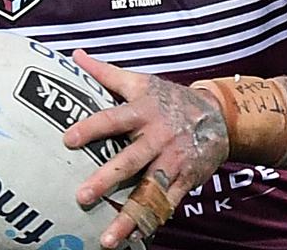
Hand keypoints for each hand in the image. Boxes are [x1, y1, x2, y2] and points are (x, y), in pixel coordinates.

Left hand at [64, 49, 228, 248]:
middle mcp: (157, 137)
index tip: (68, 139)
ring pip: (149, 191)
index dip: (91, 128)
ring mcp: (173, 161)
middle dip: (106, 179)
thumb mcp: (140, 82)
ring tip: (107, 239)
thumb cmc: (169, 98)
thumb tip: (75, 55)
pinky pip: (167, 203)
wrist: (219, 115)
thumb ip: (106, 73)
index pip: (113, 118)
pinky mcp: (186, 179)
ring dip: (128, 216)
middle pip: (130, 160)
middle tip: (81, 197)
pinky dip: (151, 221)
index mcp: (142, 111)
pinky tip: (133, 239)